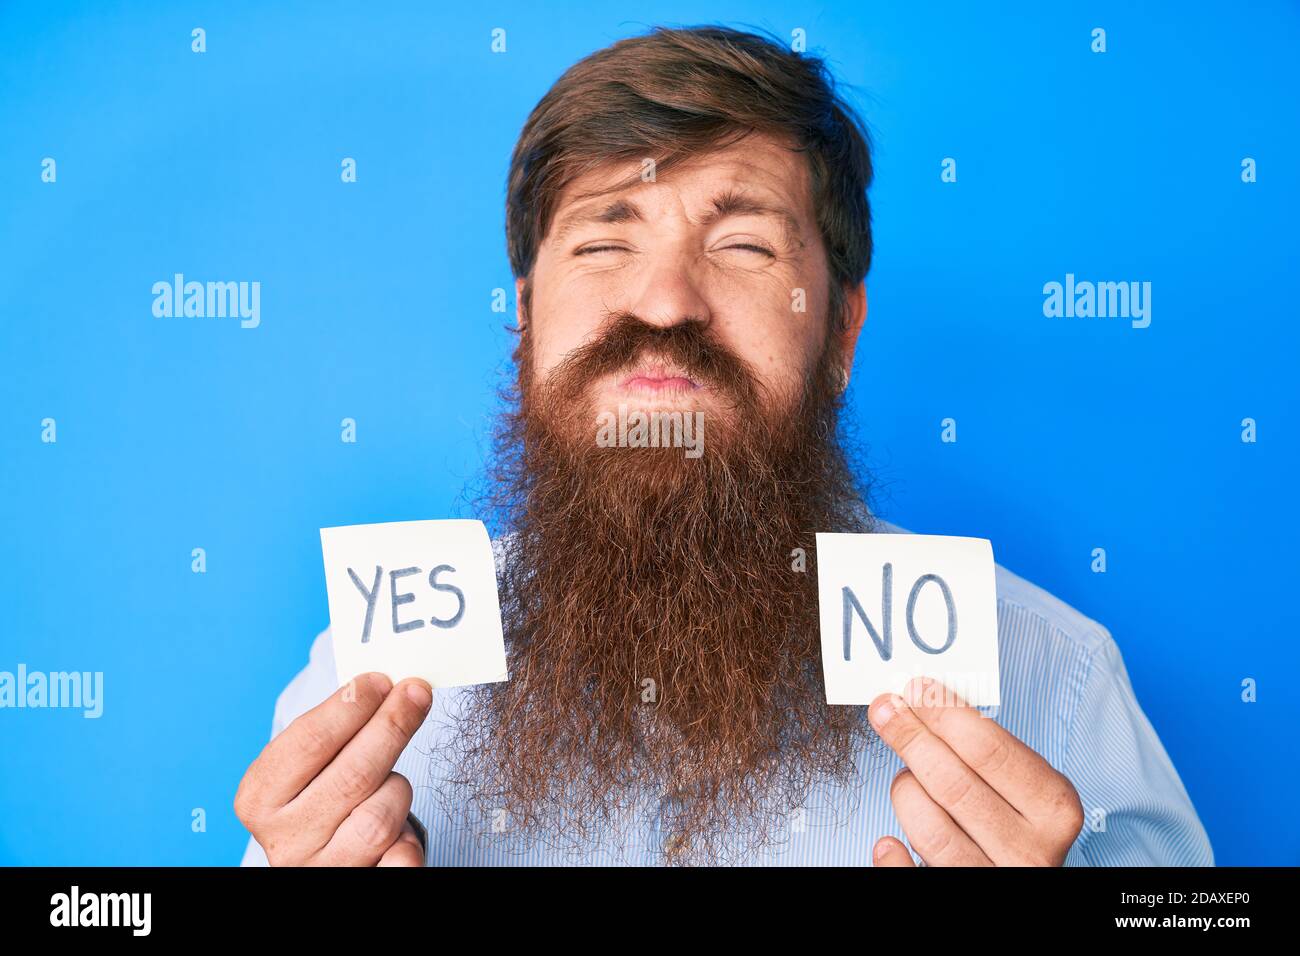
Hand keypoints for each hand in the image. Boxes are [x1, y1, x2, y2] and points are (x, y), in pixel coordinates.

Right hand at [235, 672, 431, 865]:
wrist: (320, 860)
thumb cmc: (320, 799)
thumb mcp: (309, 767)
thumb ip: (336, 730)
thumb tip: (388, 688)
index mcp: (260, 799)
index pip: (310, 740)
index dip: (352, 705)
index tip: (382, 681)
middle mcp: (285, 839)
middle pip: (353, 774)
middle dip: (391, 725)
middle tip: (416, 694)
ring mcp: (322, 868)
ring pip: (379, 818)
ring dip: (397, 789)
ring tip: (391, 782)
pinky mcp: (357, 884)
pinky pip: (400, 860)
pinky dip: (408, 840)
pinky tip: (401, 828)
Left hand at [869, 676, 1083, 866]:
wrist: (1020, 879)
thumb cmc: (1017, 827)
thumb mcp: (1025, 790)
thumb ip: (988, 753)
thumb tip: (924, 698)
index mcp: (1054, 810)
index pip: (990, 750)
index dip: (945, 714)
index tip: (915, 689)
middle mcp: (1031, 852)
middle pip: (954, 783)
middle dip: (912, 737)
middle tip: (886, 709)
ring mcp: (996, 879)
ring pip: (930, 828)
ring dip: (907, 792)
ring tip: (906, 777)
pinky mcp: (958, 899)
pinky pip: (912, 875)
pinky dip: (893, 855)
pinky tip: (888, 841)